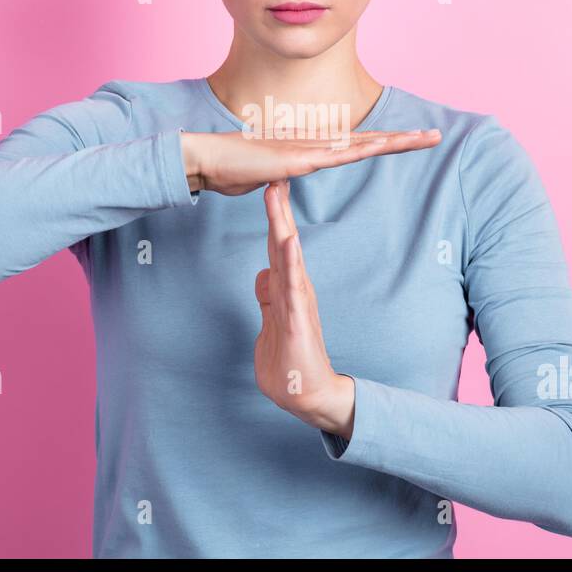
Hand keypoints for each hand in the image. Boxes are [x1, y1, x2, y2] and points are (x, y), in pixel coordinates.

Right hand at [183, 128, 440, 196]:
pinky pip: (334, 156)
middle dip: (404, 139)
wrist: (208, 160)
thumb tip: (286, 177)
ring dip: (394, 141)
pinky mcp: (297, 159)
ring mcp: (308, 150)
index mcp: (314, 150)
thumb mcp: (270, 177)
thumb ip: (283, 176)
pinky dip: (360, 150)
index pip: (358, 145)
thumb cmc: (235, 169)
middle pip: (369, 140)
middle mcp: (317, 145)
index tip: (414, 140)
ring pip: (360, 144)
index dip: (387, 143)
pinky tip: (381, 147)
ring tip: (423, 138)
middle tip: (437, 135)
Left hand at [252, 179, 355, 436]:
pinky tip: (290, 240)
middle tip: (275, 175)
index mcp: (286, 290)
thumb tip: (263, 274)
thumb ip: (268, 299)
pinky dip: (291, 261)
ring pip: (289, 257)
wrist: (308, 395)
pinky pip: (294, 285)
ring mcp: (298, 303)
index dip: (272, 219)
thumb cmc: (290, 363)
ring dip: (282, 225)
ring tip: (278, 196)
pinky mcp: (300, 319)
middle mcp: (295, 290)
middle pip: (282, 243)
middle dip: (277, 210)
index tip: (269, 187)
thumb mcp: (271, 324)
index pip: (276, 248)